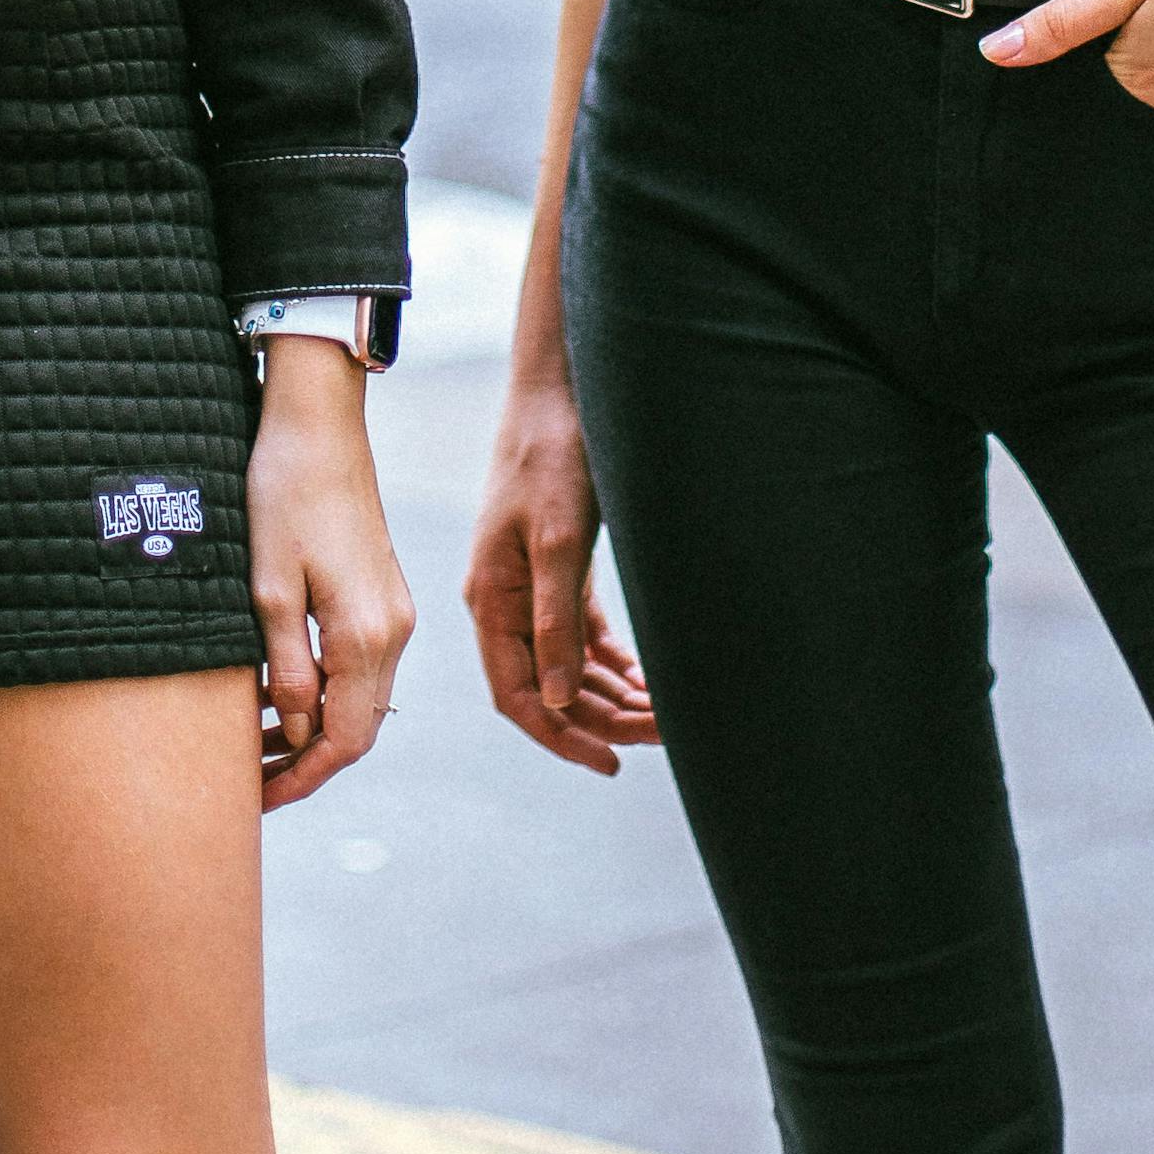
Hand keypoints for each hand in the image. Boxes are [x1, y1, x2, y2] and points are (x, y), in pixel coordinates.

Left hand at [247, 343, 415, 810]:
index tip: (256, 799)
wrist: (319, 426)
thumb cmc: (283, 496)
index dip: (300, 778)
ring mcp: (394, 612)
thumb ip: (288, 669)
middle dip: (307, 763)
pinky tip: (284, 693)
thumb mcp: (269, 588)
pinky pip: (362, 667)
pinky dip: (327, 694)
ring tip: (256, 744)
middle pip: (359, 729)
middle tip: (250, 782)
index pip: (344, 740)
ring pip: (362, 700)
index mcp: (365, 633)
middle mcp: (392, 630)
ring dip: (315, 730)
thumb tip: (298, 732)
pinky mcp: (385, 595)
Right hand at [465, 372, 658, 773]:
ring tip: (662, 714)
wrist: (560, 391)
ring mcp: (530, 585)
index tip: (612, 762)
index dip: (562, 736)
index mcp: (491, 600)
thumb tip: (557, 698)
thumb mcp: (558, 537)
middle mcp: (506, 601)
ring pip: (568, 664)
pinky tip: (644, 679)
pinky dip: (611, 661)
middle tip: (660, 735)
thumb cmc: (552, 455)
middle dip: (600, 719)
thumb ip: (556, 618)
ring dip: (610, 694)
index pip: (518, 696)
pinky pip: (580, 634)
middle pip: (549, 687)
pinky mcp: (557, 568)